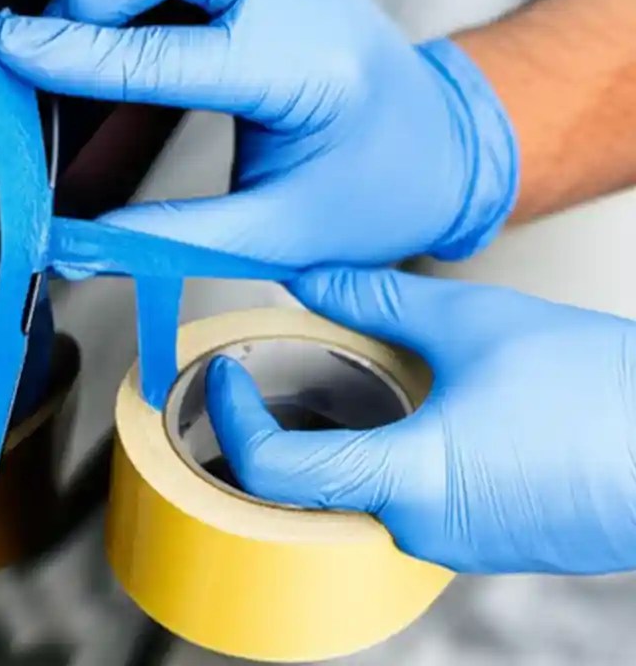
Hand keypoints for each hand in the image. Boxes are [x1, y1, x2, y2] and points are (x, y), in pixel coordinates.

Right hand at [0, 0, 518, 267]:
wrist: (441, 143)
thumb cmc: (377, 187)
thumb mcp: (278, 235)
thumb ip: (167, 237)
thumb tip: (75, 245)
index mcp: (301, 68)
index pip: (161, 53)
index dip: (72, 55)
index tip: (7, 50)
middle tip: (39, 45)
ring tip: (62, 30)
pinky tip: (99, 10)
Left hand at [207, 268, 635, 573]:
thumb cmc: (603, 393)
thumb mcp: (475, 322)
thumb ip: (378, 300)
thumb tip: (312, 275)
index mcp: (409, 480)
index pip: (273, 472)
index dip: (233, 419)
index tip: (224, 378)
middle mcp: (423, 529)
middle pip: (308, 490)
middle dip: (281, 431)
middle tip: (267, 376)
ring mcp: (456, 547)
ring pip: (359, 497)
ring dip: (340, 444)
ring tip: (345, 384)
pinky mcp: (484, 546)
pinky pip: (409, 506)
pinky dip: (389, 462)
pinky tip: (411, 417)